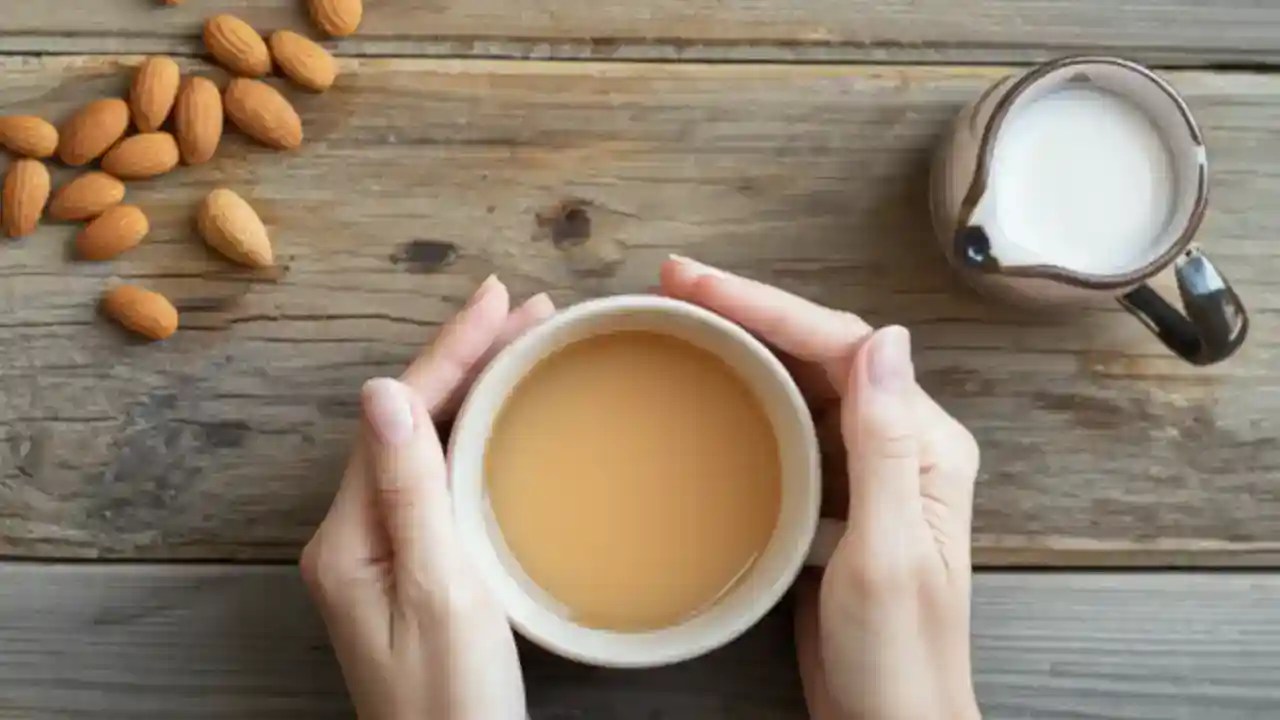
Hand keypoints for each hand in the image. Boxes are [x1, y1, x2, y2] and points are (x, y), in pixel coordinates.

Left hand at [301, 276, 554, 719]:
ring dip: (473, 391)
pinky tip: (503, 421)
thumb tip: (382, 391)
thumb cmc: (450, 699)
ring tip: (526, 347)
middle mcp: (355, 534)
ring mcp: (381, 552)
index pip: (399, 417)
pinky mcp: (411, 570)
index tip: (498, 298)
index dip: (449, 352)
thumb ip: (412, 491)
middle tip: (528, 311)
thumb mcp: (438, 591)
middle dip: (467, 361)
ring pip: (425, 447)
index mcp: (349, 535)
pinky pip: (437, 480)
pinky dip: (474, 437)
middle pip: (409, 423)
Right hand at [661, 256, 980, 719]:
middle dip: (749, 311)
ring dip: (747, 344)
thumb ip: (885, 447)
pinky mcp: (834, 501)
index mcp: (926, 446)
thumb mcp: (889, 552)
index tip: (699, 284)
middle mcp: (901, 445)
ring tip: (685, 318)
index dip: (770, 306)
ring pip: (803, 383)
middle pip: (821, 353)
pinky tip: (715, 389)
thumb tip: (882, 338)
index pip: (845, 348)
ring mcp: (867, 473)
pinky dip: (750, 398)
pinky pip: (792, 428)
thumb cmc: (898, 656)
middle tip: (675, 286)